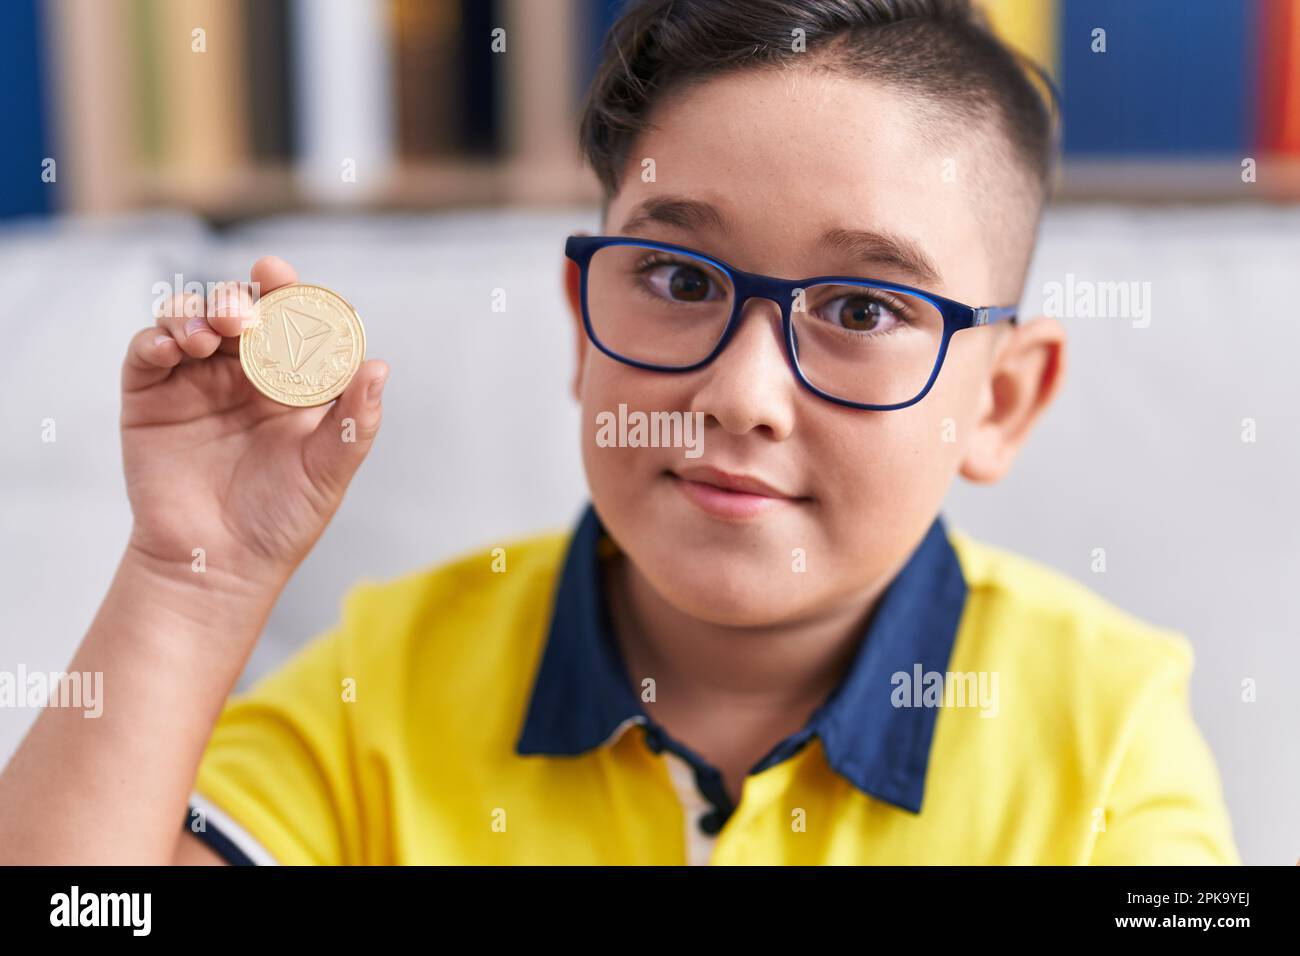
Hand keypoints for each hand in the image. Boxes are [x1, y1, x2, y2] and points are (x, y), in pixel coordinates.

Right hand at [120, 256, 388, 597]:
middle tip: (245, 312)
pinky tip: (174, 346)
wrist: (219, 566)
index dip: (290, 295)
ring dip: (200, 312)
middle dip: (241, 298)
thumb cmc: (282, 520)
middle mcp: (242, 374)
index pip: (292, 323)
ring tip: (213, 334)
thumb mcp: (329, 470)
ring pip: (192, 320)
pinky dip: (157, 337)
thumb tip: (379, 365)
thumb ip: (355, 421)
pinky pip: (148, 351)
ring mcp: (195, 381)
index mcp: (290, 383)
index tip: (282, 277)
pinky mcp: (150, 397)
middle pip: (240, 312)